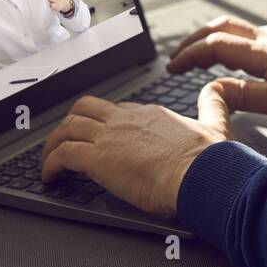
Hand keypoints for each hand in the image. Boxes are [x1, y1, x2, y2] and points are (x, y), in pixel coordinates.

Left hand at [40, 87, 229, 216]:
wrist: (201, 174)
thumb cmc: (209, 158)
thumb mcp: (215, 122)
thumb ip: (213, 104)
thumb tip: (217, 89)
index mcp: (149, 114)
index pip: (116, 111)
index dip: (103, 123)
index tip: (99, 136)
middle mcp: (126, 121)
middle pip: (84, 109)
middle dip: (69, 124)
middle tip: (63, 141)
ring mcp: (110, 138)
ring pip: (67, 129)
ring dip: (53, 145)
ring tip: (49, 162)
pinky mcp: (99, 160)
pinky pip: (63, 155)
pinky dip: (50, 164)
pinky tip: (50, 176)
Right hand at [166, 14, 266, 125]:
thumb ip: (245, 95)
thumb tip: (212, 91)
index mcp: (264, 53)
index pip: (215, 45)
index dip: (189, 55)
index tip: (172, 68)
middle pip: (222, 29)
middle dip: (195, 40)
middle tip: (177, 57)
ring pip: (237, 30)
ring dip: (212, 38)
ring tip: (198, 54)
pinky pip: (250, 39)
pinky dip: (230, 43)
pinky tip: (234, 60)